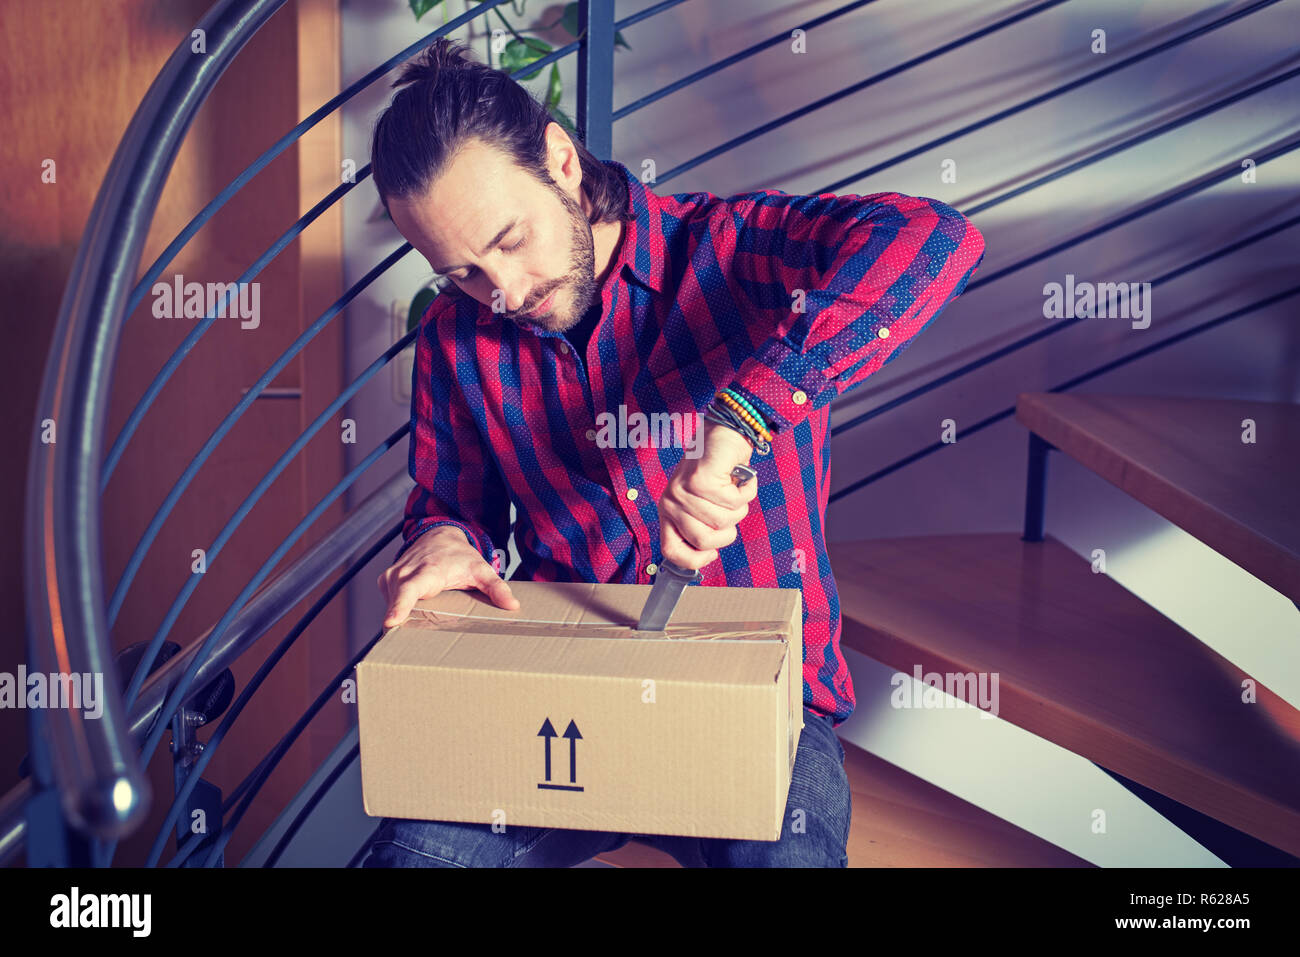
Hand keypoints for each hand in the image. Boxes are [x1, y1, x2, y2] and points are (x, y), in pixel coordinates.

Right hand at [377, 525, 518, 627]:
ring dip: (402, 616)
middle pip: (397, 603)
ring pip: (391, 605)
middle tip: (413, 644)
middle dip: (402, 621)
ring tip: (418, 622)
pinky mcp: (384, 582)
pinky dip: (397, 609)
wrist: (439, 535)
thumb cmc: (458, 555)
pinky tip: (411, 612)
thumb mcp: (481, 570)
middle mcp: (404, 572)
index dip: (399, 607)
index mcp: (427, 571)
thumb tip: (512, 605)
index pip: (409, 590)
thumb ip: (496, 588)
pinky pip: (388, 602)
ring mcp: (391, 577)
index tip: (391, 622)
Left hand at [656, 419, 757, 570]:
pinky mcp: (701, 481)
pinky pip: (734, 503)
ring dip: (739, 507)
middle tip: (731, 510)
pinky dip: (746, 492)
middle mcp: (671, 502)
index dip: (694, 560)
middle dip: (727, 532)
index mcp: (668, 511)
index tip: (713, 553)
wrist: (725, 433)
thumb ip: (701, 526)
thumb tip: (708, 553)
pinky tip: (739, 478)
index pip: (671, 551)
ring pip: (723, 522)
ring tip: (734, 489)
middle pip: (703, 541)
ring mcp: (684, 491)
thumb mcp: (703, 503)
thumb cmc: (717, 471)